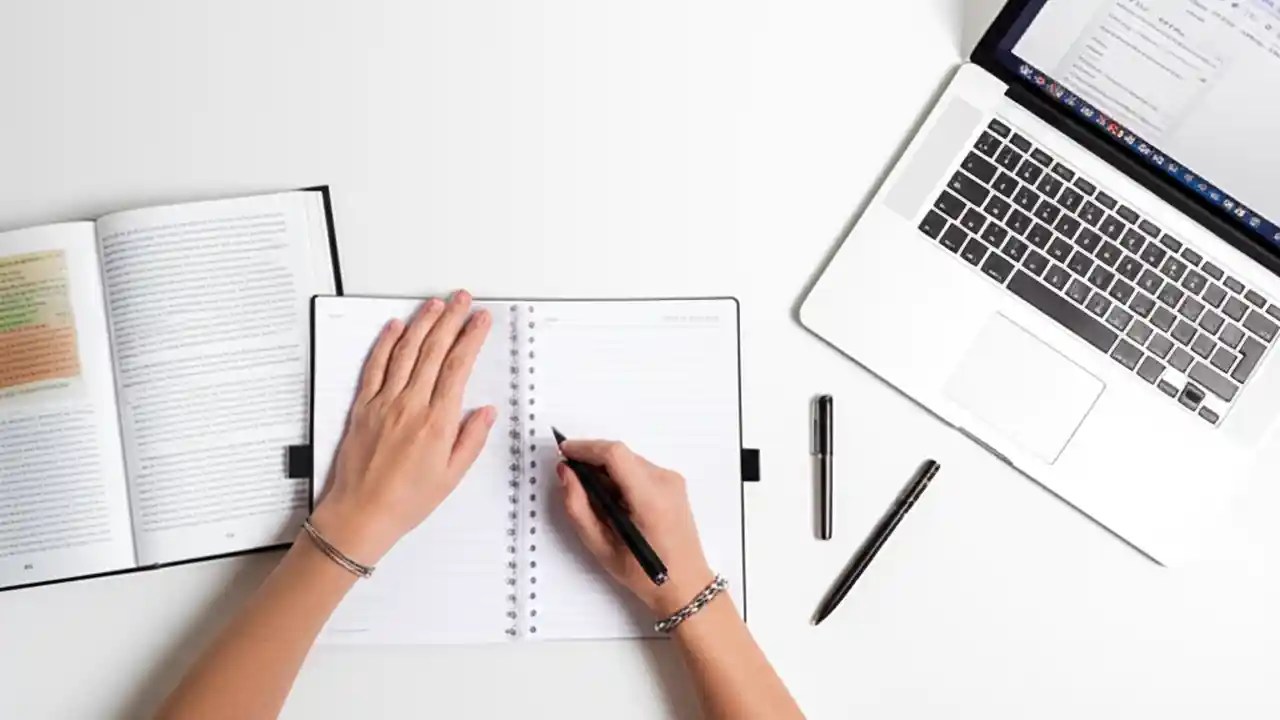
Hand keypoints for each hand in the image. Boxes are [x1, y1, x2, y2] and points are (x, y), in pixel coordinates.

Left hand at [311, 291, 494, 564]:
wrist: (360, 515)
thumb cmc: (405, 501)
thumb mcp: (452, 476)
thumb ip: (471, 439)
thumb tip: (485, 411)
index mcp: (437, 422)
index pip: (458, 366)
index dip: (471, 338)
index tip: (481, 320)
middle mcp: (410, 405)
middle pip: (434, 350)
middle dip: (451, 319)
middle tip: (462, 299)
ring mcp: (384, 403)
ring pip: (406, 351)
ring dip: (422, 323)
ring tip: (435, 304)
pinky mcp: (363, 407)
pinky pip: (375, 367)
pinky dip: (385, 343)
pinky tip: (395, 327)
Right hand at [557, 441, 714, 617]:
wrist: (685, 584)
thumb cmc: (647, 574)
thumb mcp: (601, 546)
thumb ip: (578, 507)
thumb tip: (566, 473)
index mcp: (650, 499)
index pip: (615, 455)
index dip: (585, 448)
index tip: (565, 451)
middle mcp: (665, 483)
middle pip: (620, 455)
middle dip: (592, 461)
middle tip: (572, 478)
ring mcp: (672, 481)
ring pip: (628, 460)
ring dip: (606, 471)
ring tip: (595, 499)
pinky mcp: (673, 484)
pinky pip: (639, 469)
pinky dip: (620, 477)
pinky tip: (614, 501)